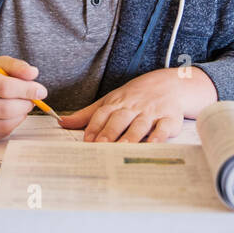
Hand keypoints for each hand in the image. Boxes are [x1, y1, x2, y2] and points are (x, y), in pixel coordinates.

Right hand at [0, 56, 46, 142]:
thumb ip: (17, 66)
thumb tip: (33, 73)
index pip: (5, 88)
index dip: (28, 90)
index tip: (41, 91)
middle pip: (6, 109)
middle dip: (26, 105)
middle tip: (31, 100)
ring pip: (5, 124)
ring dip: (21, 116)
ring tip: (21, 106)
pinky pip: (0, 134)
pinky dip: (11, 125)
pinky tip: (10, 116)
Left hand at [61, 68, 214, 142]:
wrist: (171, 84)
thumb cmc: (136, 96)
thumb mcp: (111, 100)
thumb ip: (88, 114)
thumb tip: (63, 123)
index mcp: (117, 103)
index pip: (103, 114)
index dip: (94, 127)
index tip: (87, 141)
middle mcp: (134, 107)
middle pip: (119, 120)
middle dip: (109, 133)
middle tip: (100, 147)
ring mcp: (152, 113)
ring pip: (139, 125)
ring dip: (130, 137)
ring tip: (121, 148)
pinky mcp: (170, 119)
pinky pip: (163, 128)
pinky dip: (158, 137)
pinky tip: (151, 145)